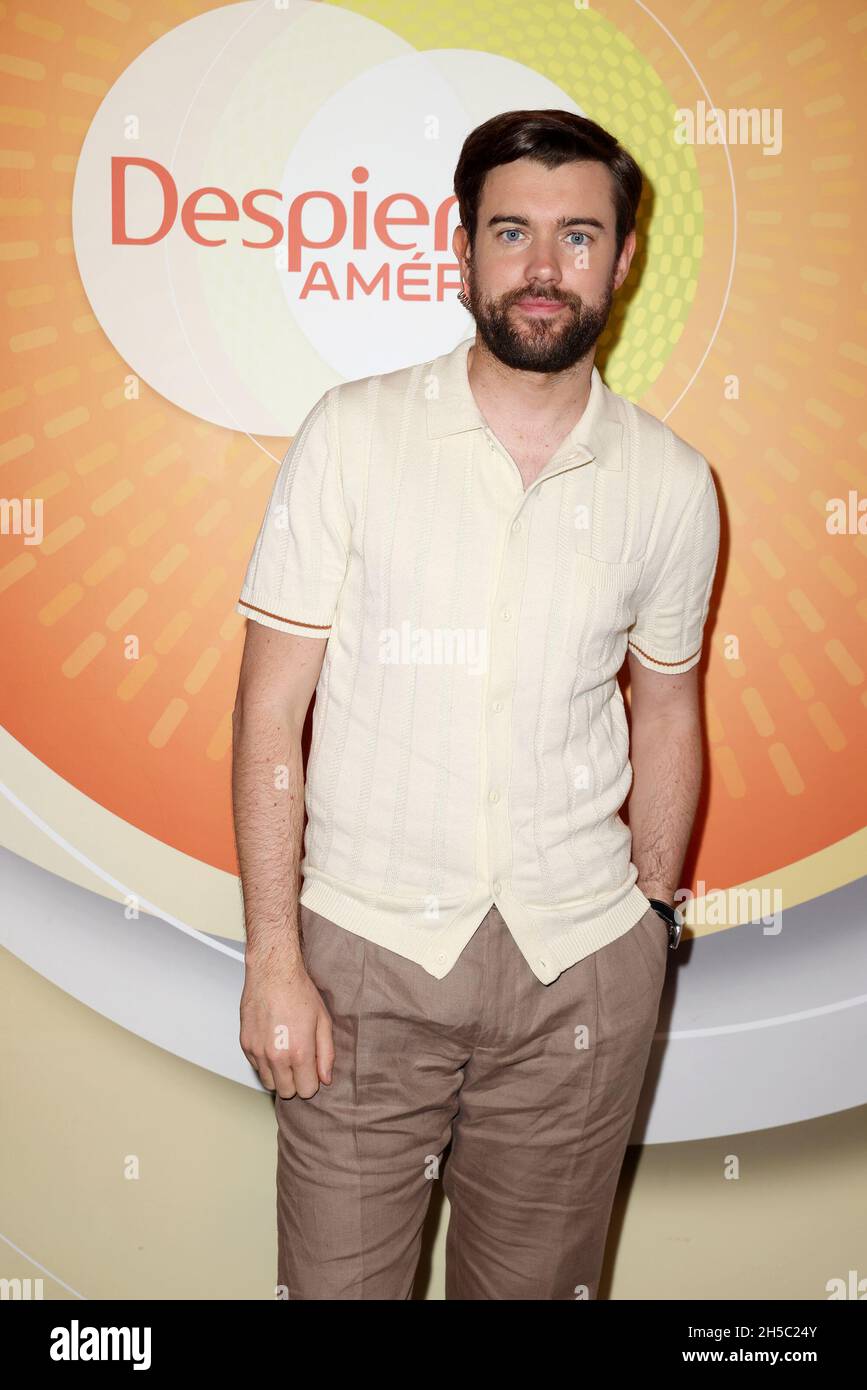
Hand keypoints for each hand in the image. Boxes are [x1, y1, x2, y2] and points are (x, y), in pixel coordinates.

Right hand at [239, 956, 334, 1099]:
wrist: (272, 972)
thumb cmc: (298, 992)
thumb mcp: (323, 1021)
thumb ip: (326, 1054)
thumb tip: (325, 1078)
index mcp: (299, 1052)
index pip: (305, 1090)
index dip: (311, 1082)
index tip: (311, 1070)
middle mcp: (276, 1056)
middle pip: (286, 1091)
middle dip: (295, 1081)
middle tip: (299, 1062)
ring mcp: (258, 1052)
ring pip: (269, 1083)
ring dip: (278, 1075)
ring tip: (285, 1053)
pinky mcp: (245, 1045)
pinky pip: (256, 1067)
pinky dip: (264, 1062)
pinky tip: (273, 1043)